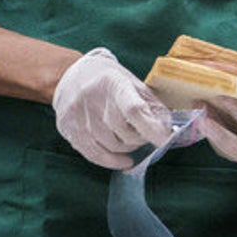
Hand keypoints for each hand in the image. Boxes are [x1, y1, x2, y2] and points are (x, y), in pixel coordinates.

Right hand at [52, 48, 173, 169]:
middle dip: (140, 138)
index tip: (164, 140)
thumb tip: (168, 131)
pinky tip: (123, 160)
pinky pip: (94, 155)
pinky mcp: (68, 129)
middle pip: (123, 133)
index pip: (133, 109)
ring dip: (127, 149)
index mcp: (113, 82)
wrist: (71, 75)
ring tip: (130, 139)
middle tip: (144, 133)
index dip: (151, 128)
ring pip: (112, 147)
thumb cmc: (109, 81)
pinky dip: (112, 162)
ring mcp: (78, 115)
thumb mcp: (132, 83)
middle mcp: (92, 98)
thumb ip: (151, 105)